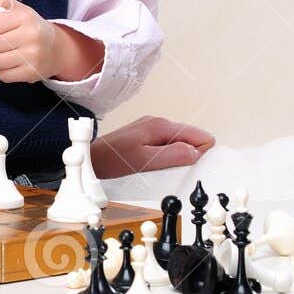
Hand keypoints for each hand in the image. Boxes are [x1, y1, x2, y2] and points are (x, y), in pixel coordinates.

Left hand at [0, 0, 102, 83]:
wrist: (55, 48)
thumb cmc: (29, 26)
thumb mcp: (15, 7)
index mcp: (24, 16)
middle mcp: (31, 35)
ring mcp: (33, 56)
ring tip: (6, 53)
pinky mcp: (32, 73)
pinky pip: (3, 76)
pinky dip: (4, 71)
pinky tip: (13, 63)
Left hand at [88, 116, 216, 177]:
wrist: (93, 158)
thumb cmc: (115, 160)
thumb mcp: (145, 161)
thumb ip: (172, 155)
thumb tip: (196, 152)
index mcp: (161, 126)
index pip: (198, 134)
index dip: (201, 152)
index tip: (191, 167)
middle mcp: (159, 123)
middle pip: (190, 137)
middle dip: (190, 154)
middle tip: (173, 169)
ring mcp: (152, 128)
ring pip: (180, 142)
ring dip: (178, 157)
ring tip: (162, 169)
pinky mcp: (147, 135)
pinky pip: (168, 144)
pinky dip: (168, 156)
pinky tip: (156, 165)